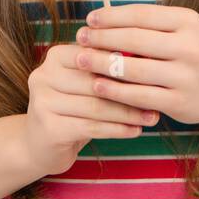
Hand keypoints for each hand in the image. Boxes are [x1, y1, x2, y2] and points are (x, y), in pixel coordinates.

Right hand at [22, 43, 161, 176]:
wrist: (39, 144)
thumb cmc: (73, 107)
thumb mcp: (86, 84)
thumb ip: (106, 70)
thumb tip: (148, 60)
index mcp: (55, 56)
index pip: (95, 53)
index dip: (125, 62)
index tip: (155, 69)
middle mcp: (43, 75)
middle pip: (96, 80)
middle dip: (130, 90)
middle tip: (159, 96)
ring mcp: (42, 102)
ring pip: (96, 105)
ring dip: (128, 113)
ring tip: (152, 117)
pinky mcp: (48, 128)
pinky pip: (91, 126)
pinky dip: (117, 129)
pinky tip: (134, 130)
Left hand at [74, 4, 198, 126]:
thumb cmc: (195, 54)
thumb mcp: (183, 30)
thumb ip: (150, 25)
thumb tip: (103, 21)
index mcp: (187, 21)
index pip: (141, 14)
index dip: (111, 16)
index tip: (90, 19)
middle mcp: (189, 47)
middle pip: (134, 39)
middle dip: (102, 38)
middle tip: (80, 38)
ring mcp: (185, 76)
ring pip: (134, 69)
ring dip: (102, 64)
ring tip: (81, 60)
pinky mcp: (179, 102)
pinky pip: (139, 95)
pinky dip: (114, 90)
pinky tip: (97, 85)